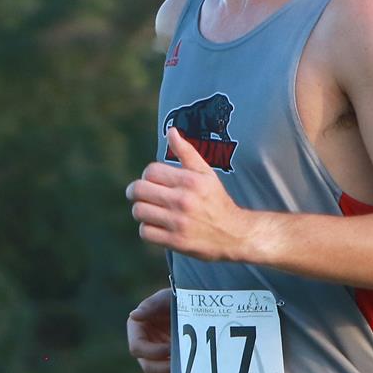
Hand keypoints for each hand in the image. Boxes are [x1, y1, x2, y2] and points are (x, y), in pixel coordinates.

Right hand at [127, 287, 174, 372]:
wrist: (196, 307)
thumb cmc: (177, 298)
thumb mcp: (166, 297)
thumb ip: (151, 305)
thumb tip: (134, 315)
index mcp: (137, 330)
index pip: (137, 348)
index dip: (152, 352)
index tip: (170, 348)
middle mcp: (144, 345)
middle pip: (146, 366)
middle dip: (162, 367)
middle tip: (181, 362)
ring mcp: (155, 357)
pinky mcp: (167, 364)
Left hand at [128, 128, 260, 261]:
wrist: (235, 234)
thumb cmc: (217, 201)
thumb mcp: (206, 174)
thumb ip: (187, 152)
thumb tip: (171, 131)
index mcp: (190, 181)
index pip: (150, 171)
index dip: (149, 176)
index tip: (156, 183)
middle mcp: (183, 201)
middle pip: (137, 190)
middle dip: (137, 192)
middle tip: (144, 196)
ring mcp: (178, 222)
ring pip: (138, 211)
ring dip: (142, 211)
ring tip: (152, 211)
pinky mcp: (175, 241)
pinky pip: (145, 232)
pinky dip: (148, 229)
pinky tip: (159, 226)